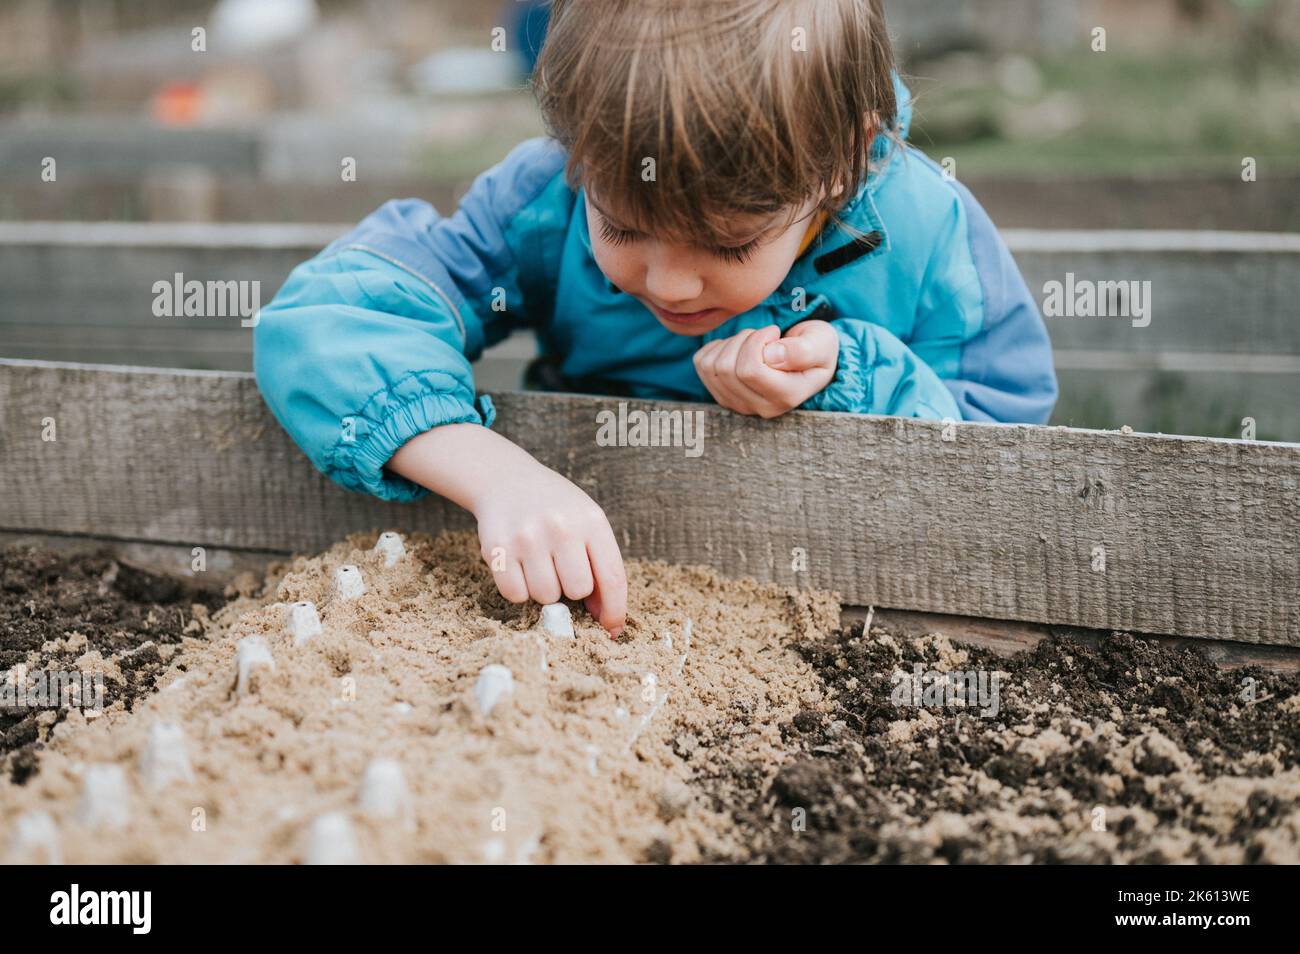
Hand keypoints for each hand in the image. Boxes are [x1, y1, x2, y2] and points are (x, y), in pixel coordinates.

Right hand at [387, 424, 626, 635]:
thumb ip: (601, 565)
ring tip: (539, 563)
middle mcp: (560, 527)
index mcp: (591, 520)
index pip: (612, 579)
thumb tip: (604, 618)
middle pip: (577, 591)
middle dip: (571, 589)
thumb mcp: (586, 523)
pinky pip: (514, 595)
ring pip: (545, 596)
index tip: (611, 629)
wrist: (506, 480)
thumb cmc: (555, 508)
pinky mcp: (497, 548)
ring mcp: (526, 537)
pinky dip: (518, 589)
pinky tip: (519, 566)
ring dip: (543, 589)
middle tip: (561, 570)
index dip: (614, 611)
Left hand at [693, 320, 837, 418]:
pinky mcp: (723, 395)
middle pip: (726, 369)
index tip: (774, 332)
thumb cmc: (816, 347)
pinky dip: (717, 347)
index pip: (749, 370)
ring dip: (731, 342)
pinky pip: (701, 364)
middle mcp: (760, 408)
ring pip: (711, 366)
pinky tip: (740, 348)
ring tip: (754, 342)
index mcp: (786, 397)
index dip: (756, 341)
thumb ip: (802, 350)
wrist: (809, 358)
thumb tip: (771, 355)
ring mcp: (738, 404)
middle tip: (764, 335)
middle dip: (743, 339)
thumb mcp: (821, 343)